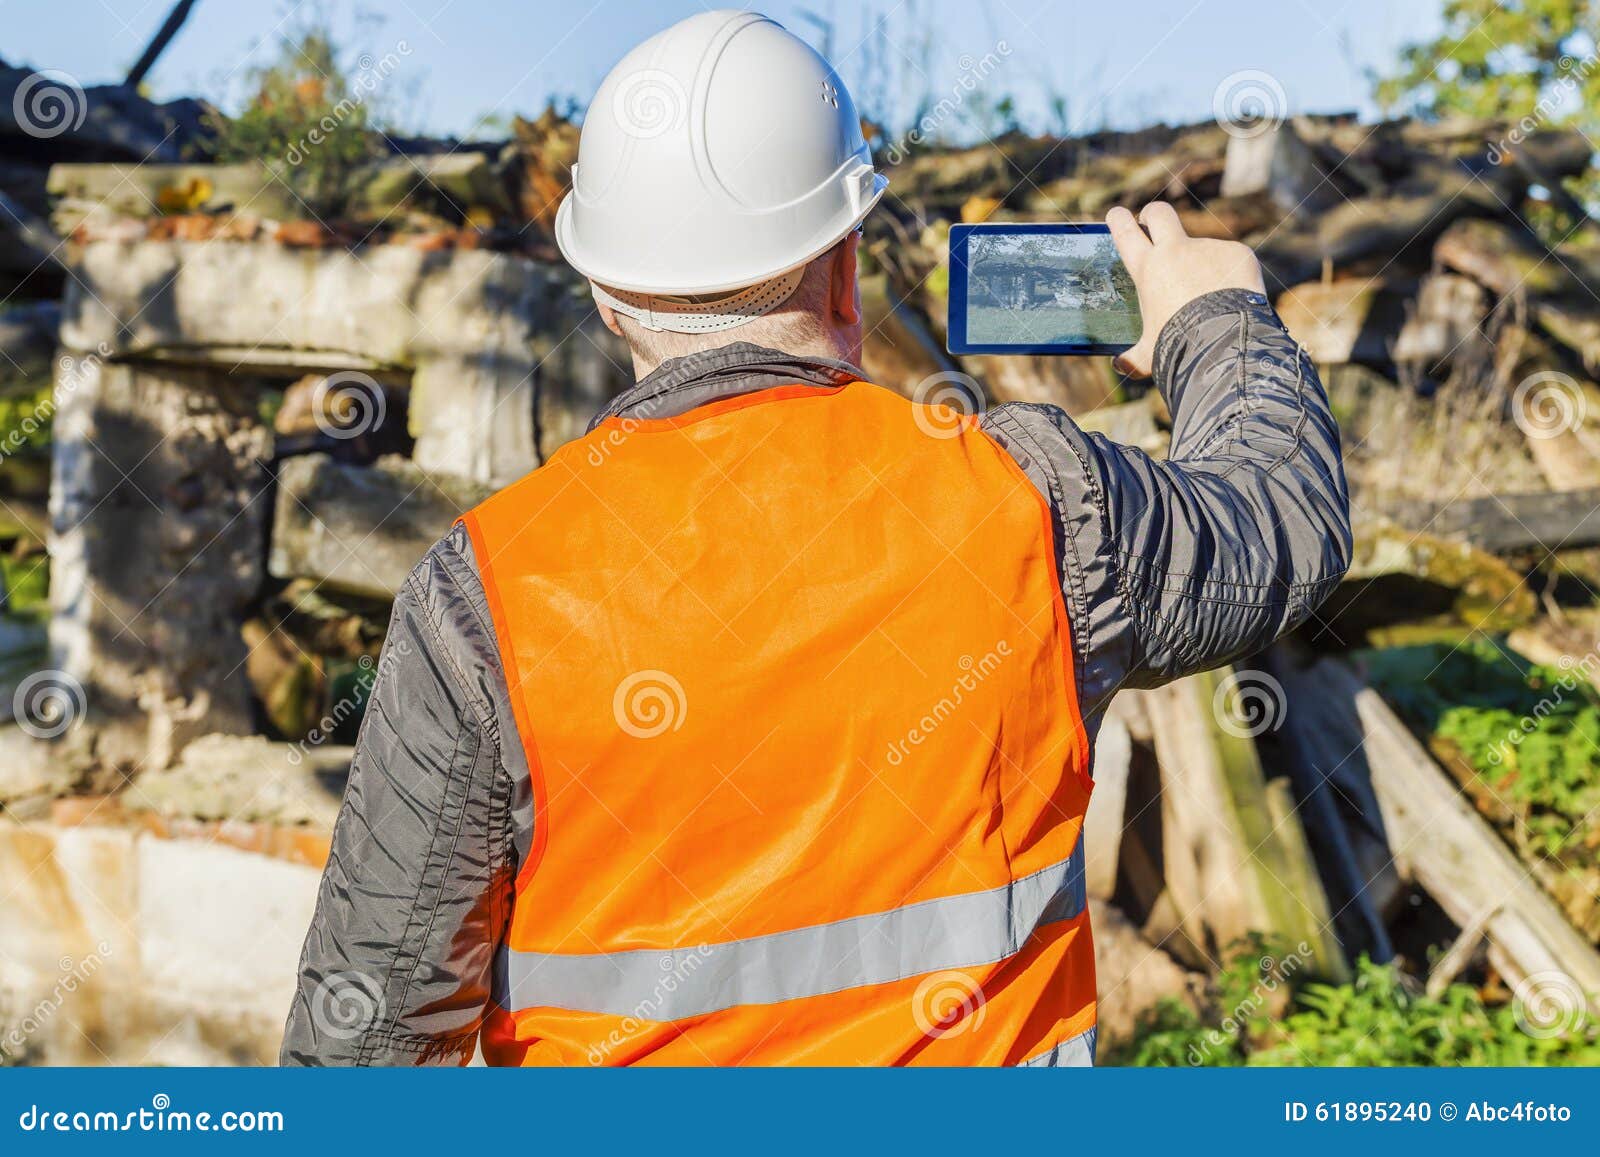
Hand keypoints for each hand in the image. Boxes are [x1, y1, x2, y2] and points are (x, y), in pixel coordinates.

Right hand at [1105, 202, 1265, 377]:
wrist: (1224, 341)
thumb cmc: (1179, 347)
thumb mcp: (1150, 353)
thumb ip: (1133, 357)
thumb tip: (1119, 366)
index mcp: (1148, 269)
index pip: (1125, 232)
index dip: (1119, 219)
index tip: (1117, 214)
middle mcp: (1175, 250)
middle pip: (1160, 213)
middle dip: (1154, 215)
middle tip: (1153, 224)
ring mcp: (1208, 248)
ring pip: (1202, 249)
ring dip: (1202, 267)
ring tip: (1211, 302)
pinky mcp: (1237, 252)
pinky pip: (1231, 262)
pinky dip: (1231, 278)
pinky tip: (1234, 301)